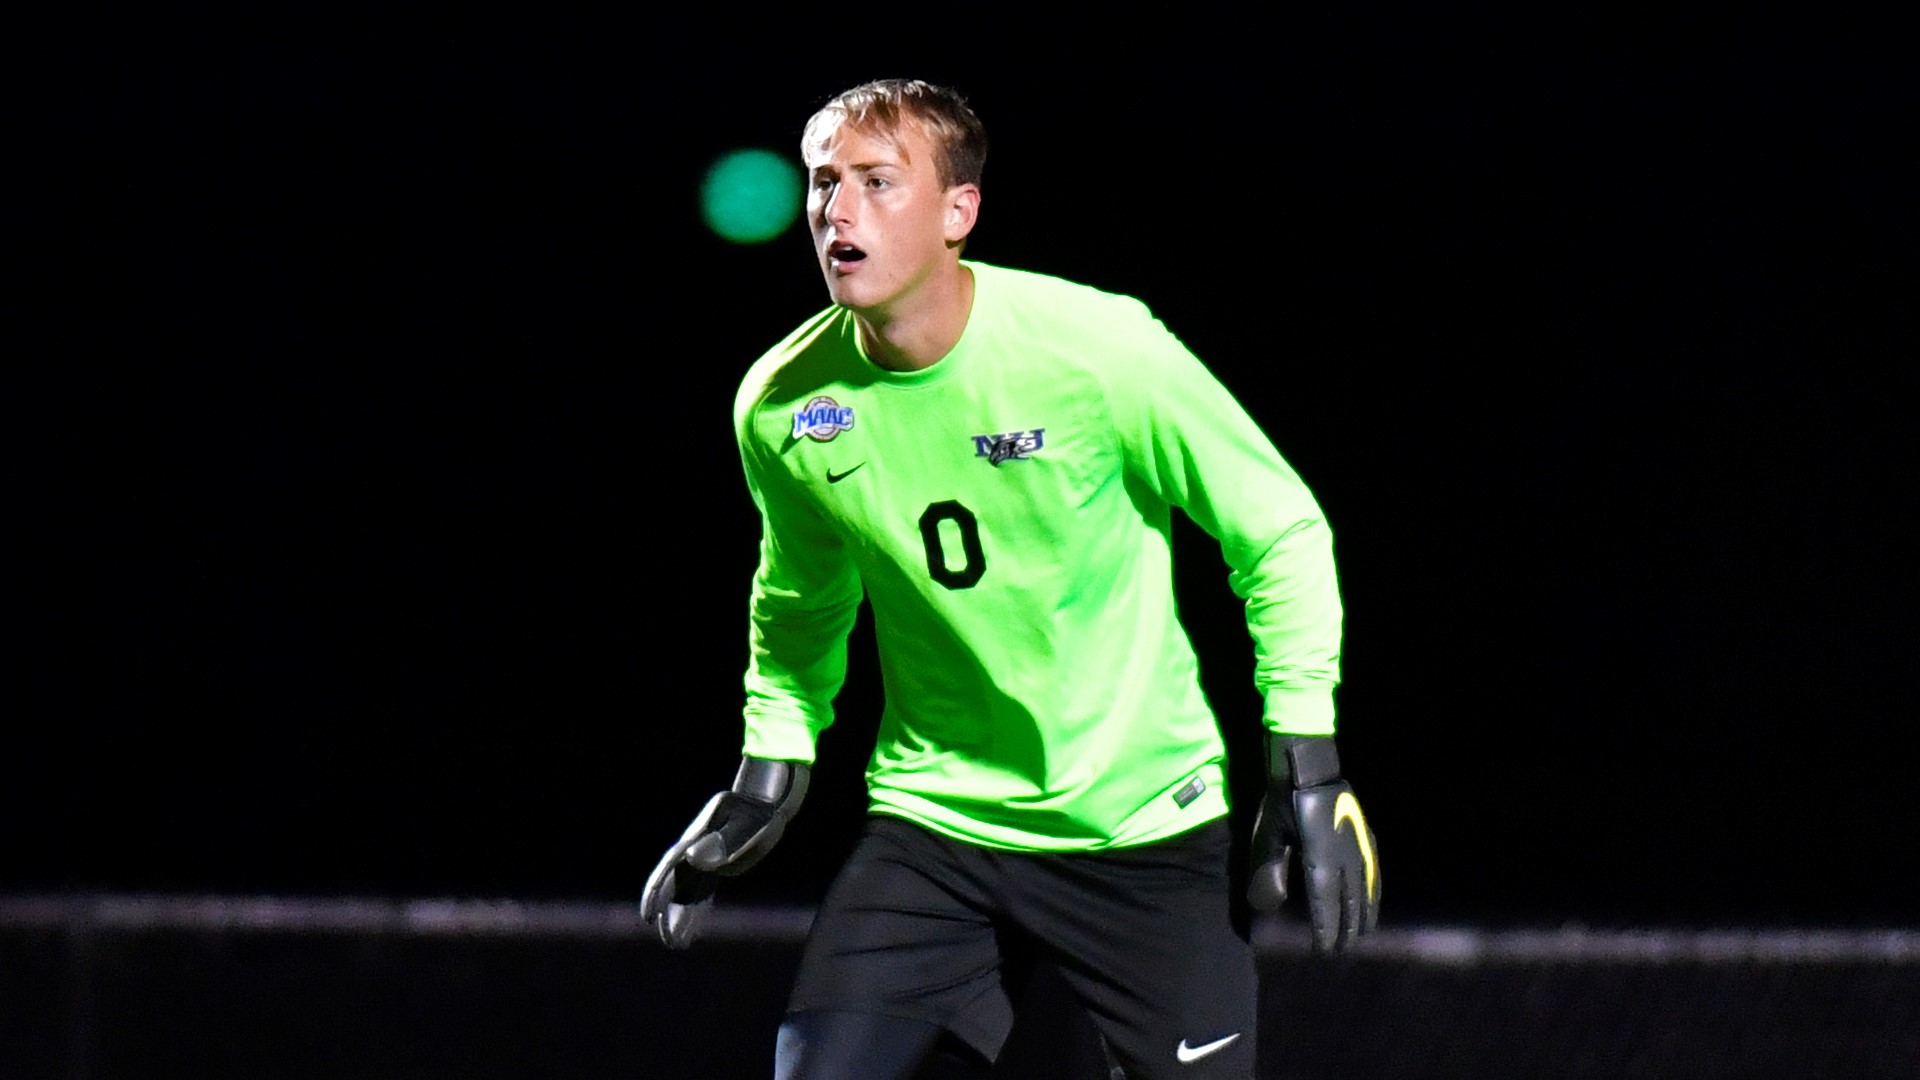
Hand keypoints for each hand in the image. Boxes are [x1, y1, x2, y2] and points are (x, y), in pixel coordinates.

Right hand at [639, 757, 807, 949]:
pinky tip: (693, 929)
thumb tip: (693, 861)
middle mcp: (695, 849)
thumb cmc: (758, 812)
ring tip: (676, 944)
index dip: (658, 891)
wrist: (766, 801)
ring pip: (688, 891)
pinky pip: (702, 891)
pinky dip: (696, 910)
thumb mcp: (744, 825)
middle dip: (668, 911)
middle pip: (676, 883)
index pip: (671, 869)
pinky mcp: (717, 865)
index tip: (648, 915)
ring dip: (681, 915)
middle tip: (666, 939)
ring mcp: (705, 857)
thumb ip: (720, 842)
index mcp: (696, 839)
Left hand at [1246, 735, 1379, 952]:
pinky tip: (1373, 903)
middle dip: (1346, 930)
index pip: (1324, 905)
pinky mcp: (1367, 839)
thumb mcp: (1269, 835)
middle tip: (1341, 951)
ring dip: (1363, 916)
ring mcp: (1360, 848)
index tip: (1324, 950)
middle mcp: (1345, 859)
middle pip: (1349, 903)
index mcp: (1320, 860)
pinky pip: (1374, 874)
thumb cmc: (1283, 803)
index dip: (1326, 930)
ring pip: (1366, 891)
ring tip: (1361, 935)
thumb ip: (1271, 870)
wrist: (1310, 769)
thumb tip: (1269, 905)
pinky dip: (1374, 894)